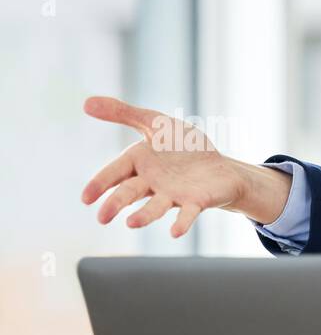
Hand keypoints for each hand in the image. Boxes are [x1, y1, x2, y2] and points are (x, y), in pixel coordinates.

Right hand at [81, 97, 290, 236]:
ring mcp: (174, 194)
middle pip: (130, 192)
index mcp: (140, 163)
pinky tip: (175, 233)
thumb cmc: (184, 147)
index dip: (100, 184)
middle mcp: (153, 182)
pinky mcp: (197, 201)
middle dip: (116, 203)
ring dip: (144, 215)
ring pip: (156, 206)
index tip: (85, 199)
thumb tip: (85, 102)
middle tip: (101, 219)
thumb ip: (123, 113)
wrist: (221, 167)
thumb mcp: (155, 123)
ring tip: (131, 224)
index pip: (115, 172)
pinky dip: (182, 222)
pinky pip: (188, 213)